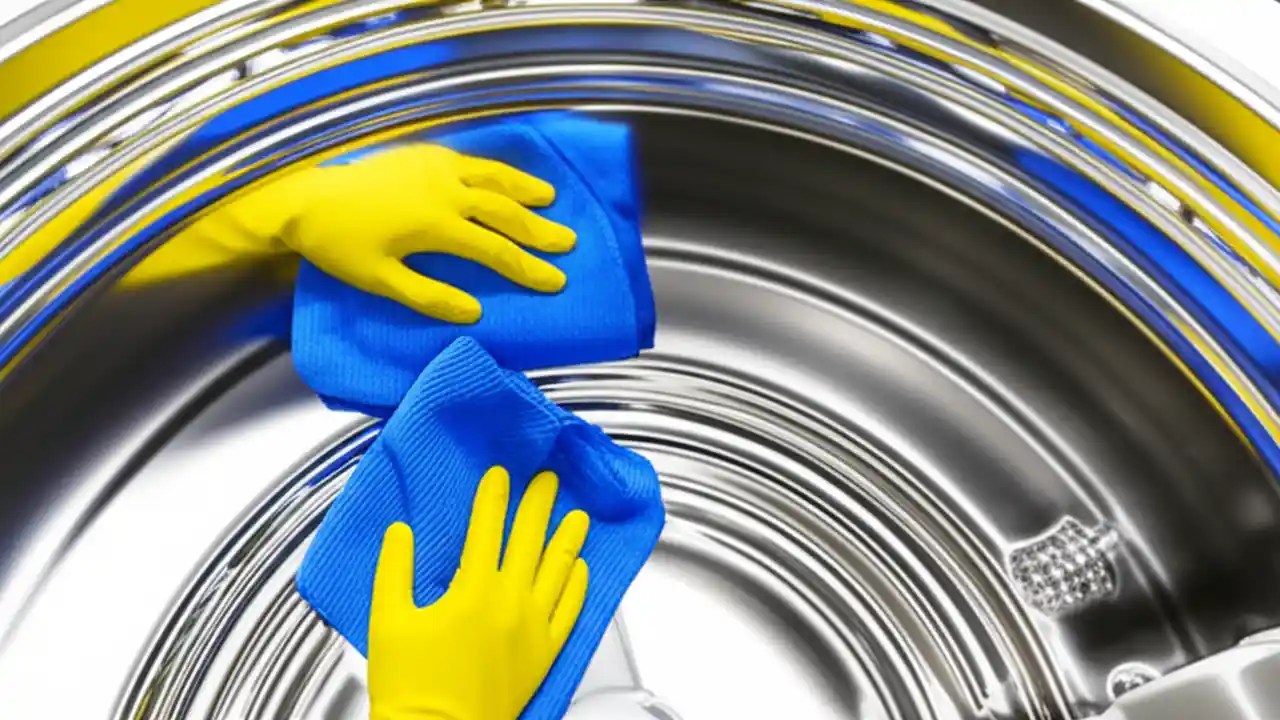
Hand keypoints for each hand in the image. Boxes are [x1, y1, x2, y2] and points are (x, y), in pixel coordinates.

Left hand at [272, 144, 575, 322]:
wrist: (304, 199)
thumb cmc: (339, 245)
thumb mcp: (380, 280)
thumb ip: (429, 297)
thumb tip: (474, 312)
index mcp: (436, 224)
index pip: (495, 250)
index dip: (528, 267)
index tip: (556, 281)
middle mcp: (444, 190)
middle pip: (503, 211)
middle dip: (538, 229)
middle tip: (568, 242)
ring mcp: (434, 167)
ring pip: (491, 176)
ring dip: (523, 188)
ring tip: (550, 198)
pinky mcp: (422, 155)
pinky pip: (470, 160)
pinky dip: (494, 169)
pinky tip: (502, 176)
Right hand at [368, 466, 589, 719]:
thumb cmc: (410, 686)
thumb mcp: (389, 620)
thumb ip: (394, 570)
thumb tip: (399, 533)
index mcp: (472, 591)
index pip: (487, 530)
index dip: (494, 498)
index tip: (500, 475)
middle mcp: (509, 603)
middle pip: (529, 541)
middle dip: (538, 505)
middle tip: (548, 480)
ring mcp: (532, 628)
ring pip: (557, 571)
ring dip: (568, 539)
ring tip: (578, 517)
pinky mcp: (544, 653)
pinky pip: (568, 611)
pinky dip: (577, 586)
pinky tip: (581, 570)